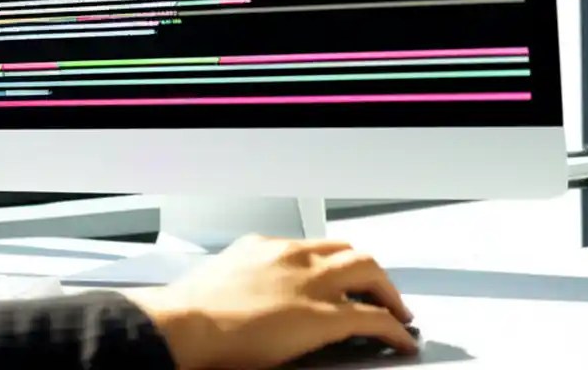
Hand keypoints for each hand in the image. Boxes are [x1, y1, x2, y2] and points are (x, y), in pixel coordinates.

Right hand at [123, 234, 417, 369]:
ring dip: (389, 292)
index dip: (332, 262)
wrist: (186, 325)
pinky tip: (401, 340)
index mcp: (262, 247)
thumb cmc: (190, 314)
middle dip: (369, 271)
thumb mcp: (220, 280)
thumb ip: (243, 280)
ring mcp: (311, 283)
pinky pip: (375, 318)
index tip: (337, 276)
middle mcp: (292, 256)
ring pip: (369, 272)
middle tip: (378, 290)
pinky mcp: (324, 315)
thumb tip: (248, 298)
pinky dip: (394, 328)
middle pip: (347, 251)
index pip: (311, 246)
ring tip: (398, 311)